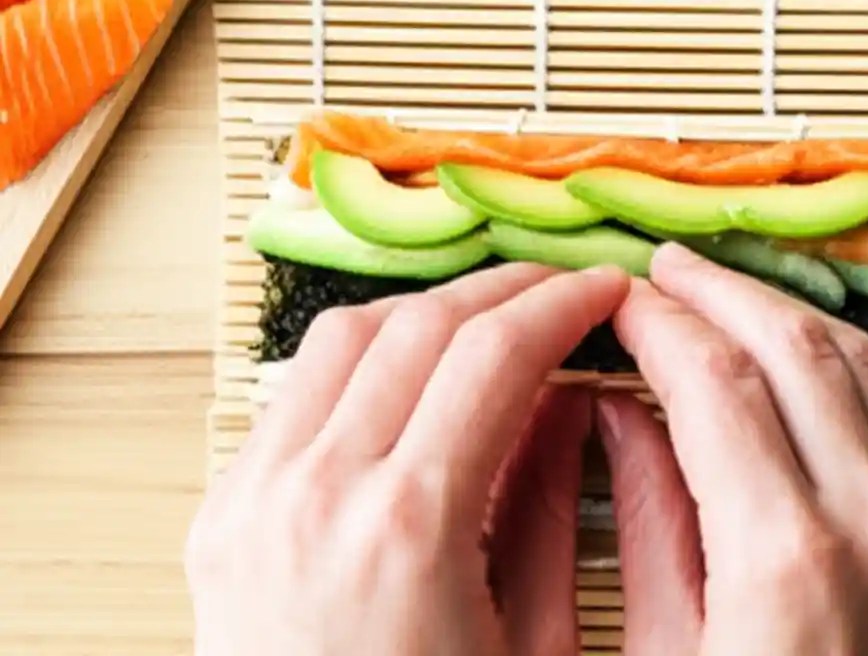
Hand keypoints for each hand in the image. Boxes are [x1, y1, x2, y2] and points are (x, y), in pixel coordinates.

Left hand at [185, 263, 628, 655]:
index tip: (603, 287)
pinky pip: (295, 392)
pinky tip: (414, 374)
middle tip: (560, 287)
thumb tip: (572, 402)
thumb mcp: (530, 642)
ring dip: (429, 310)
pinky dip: (365, 359)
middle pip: (421, 325)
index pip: (494, 355)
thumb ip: (553, 508)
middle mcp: (317, 495)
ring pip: (346, 336)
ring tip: (492, 319)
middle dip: (505, 289)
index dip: (561, 304)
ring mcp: (254, 498)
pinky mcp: (224, 512)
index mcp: (408, 532)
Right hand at [601, 243, 867, 655]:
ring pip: (861, 367)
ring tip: (722, 299)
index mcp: (789, 563)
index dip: (657, 322)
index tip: (618, 300)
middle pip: (794, 348)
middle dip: (720, 293)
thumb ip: (643, 524)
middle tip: (665, 273)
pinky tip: (793, 370)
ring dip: (784, 317)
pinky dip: (841, 377)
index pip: (712, 379)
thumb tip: (613, 412)